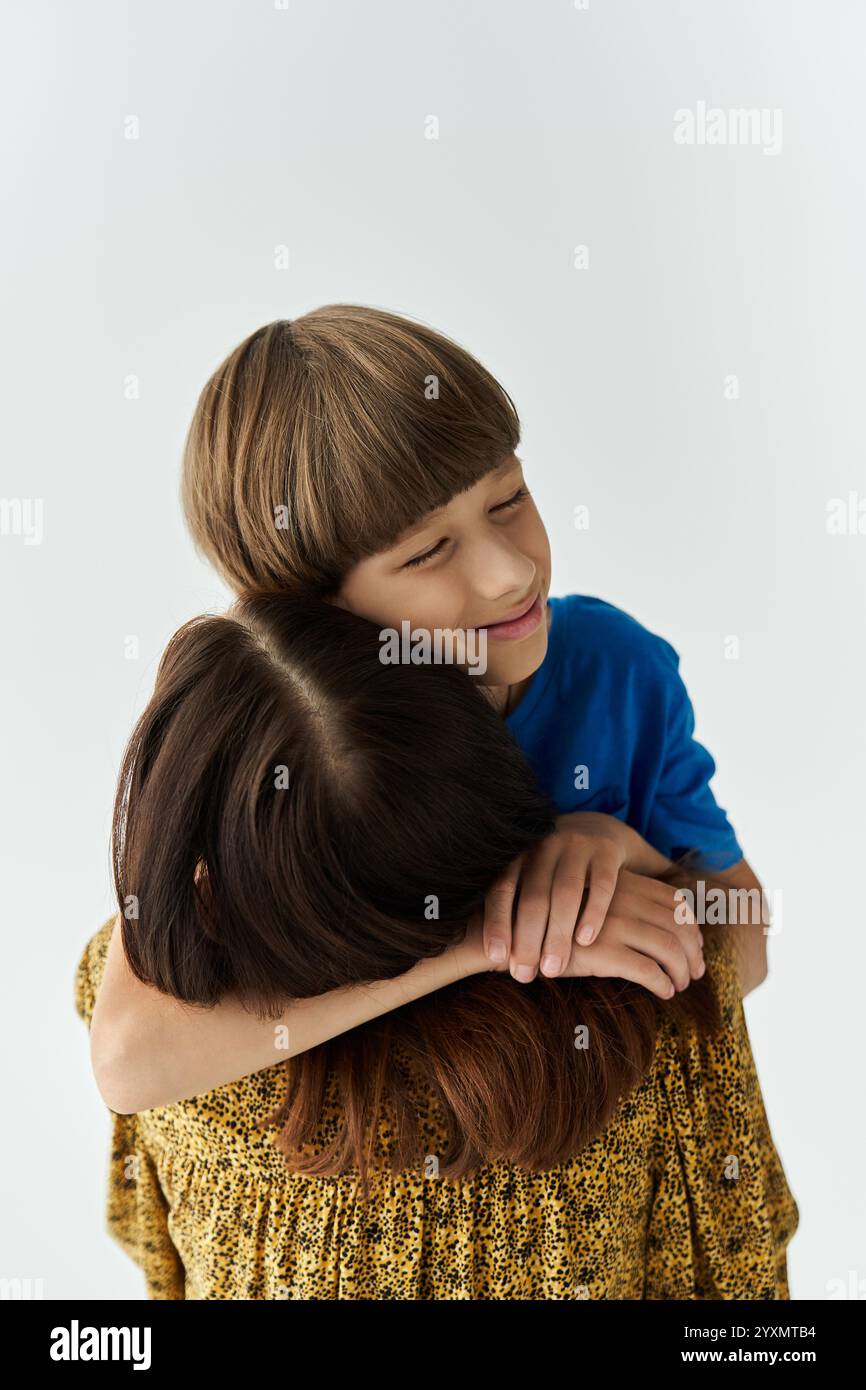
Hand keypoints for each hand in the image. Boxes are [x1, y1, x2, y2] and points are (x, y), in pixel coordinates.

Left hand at [482, 812, 659, 980]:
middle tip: (525, 975)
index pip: (501, 890)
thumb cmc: (555, 873)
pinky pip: (601, 884)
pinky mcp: (606, 851)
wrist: (598, 831)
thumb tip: (491, 960)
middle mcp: (544, 848)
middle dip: (527, 940)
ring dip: (557, 933)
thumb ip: (515, 908)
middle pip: (533, 897)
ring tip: (553, 968)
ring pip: (565, 892)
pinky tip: (586, 940)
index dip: (497, 924)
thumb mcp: (531, 879)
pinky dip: (593, 913)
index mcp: (519, 857)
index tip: (497, 958)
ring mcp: (576, 846)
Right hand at [557, 870, 704, 997]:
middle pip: (678, 924)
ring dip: (682, 970)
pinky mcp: (604, 952)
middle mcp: (623, 899)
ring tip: (679, 985)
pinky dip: (663, 983)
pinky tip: (664, 992)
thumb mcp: (592, 902)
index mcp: (622, 882)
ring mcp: (614, 924)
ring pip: (669, 948)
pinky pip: (649, 971)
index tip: (695, 945)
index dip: (690, 924)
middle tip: (695, 972)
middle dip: (693, 951)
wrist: (517, 933)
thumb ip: (622, 904)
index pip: (673, 899)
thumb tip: (661, 927)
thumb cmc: (555, 921)